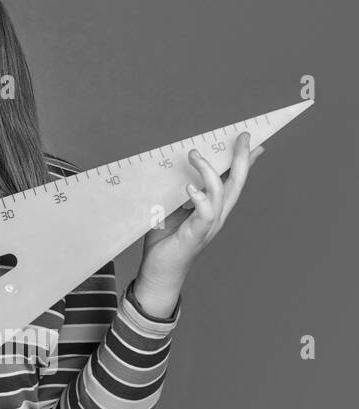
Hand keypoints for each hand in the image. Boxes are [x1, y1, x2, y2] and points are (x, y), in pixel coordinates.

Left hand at [138, 131, 263, 296]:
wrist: (160, 272)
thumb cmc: (166, 241)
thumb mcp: (171, 210)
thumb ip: (179, 194)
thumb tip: (178, 172)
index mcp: (213, 208)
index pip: (232, 181)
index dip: (243, 161)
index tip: (249, 141)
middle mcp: (216, 215)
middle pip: (236, 183)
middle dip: (241, 159)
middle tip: (243, 136)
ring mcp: (208, 225)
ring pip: (220, 194)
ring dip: (210, 172)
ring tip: (195, 154)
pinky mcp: (195, 235)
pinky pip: (205, 214)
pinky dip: (200, 199)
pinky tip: (190, 187)